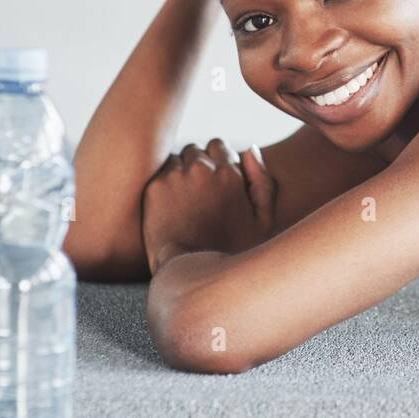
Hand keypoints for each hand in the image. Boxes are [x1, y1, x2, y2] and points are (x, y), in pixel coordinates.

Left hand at [141, 139, 277, 274]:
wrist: (189, 272)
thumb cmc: (231, 252)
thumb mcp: (263, 222)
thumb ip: (263, 181)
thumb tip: (249, 149)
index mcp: (230, 174)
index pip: (218, 145)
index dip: (217, 162)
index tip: (215, 182)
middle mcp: (203, 170)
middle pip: (196, 150)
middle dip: (198, 166)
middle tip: (199, 193)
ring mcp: (176, 177)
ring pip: (176, 160)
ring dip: (180, 172)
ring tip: (184, 200)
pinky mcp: (154, 187)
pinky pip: (159, 173)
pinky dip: (164, 183)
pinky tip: (170, 205)